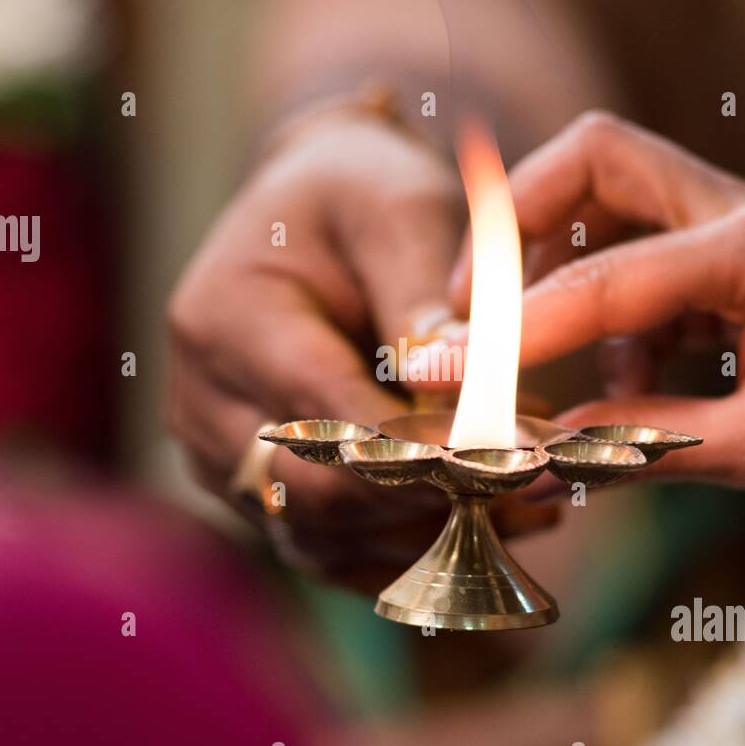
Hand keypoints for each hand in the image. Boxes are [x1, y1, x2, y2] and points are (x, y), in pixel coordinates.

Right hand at [166, 116, 554, 584]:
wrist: (313, 214)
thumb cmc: (361, 196)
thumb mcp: (399, 213)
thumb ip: (426, 301)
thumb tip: (461, 398)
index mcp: (227, 321)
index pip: (328, 413)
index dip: (425, 449)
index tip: (520, 459)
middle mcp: (203, 402)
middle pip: (320, 492)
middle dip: (436, 499)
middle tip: (541, 491)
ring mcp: (218, 457)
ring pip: (327, 535)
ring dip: (431, 533)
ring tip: (533, 510)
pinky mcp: (252, 491)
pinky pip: (328, 549)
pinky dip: (405, 547)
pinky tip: (487, 527)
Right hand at [421, 112, 744, 566]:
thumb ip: (643, 444)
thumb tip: (536, 452)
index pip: (599, 279)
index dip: (507, 333)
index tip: (438, 372)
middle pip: (599, 162)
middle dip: (518, 219)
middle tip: (469, 299)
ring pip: (619, 208)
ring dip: (564, 273)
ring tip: (541, 362)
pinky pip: (651, 271)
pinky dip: (614, 322)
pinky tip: (627, 393)